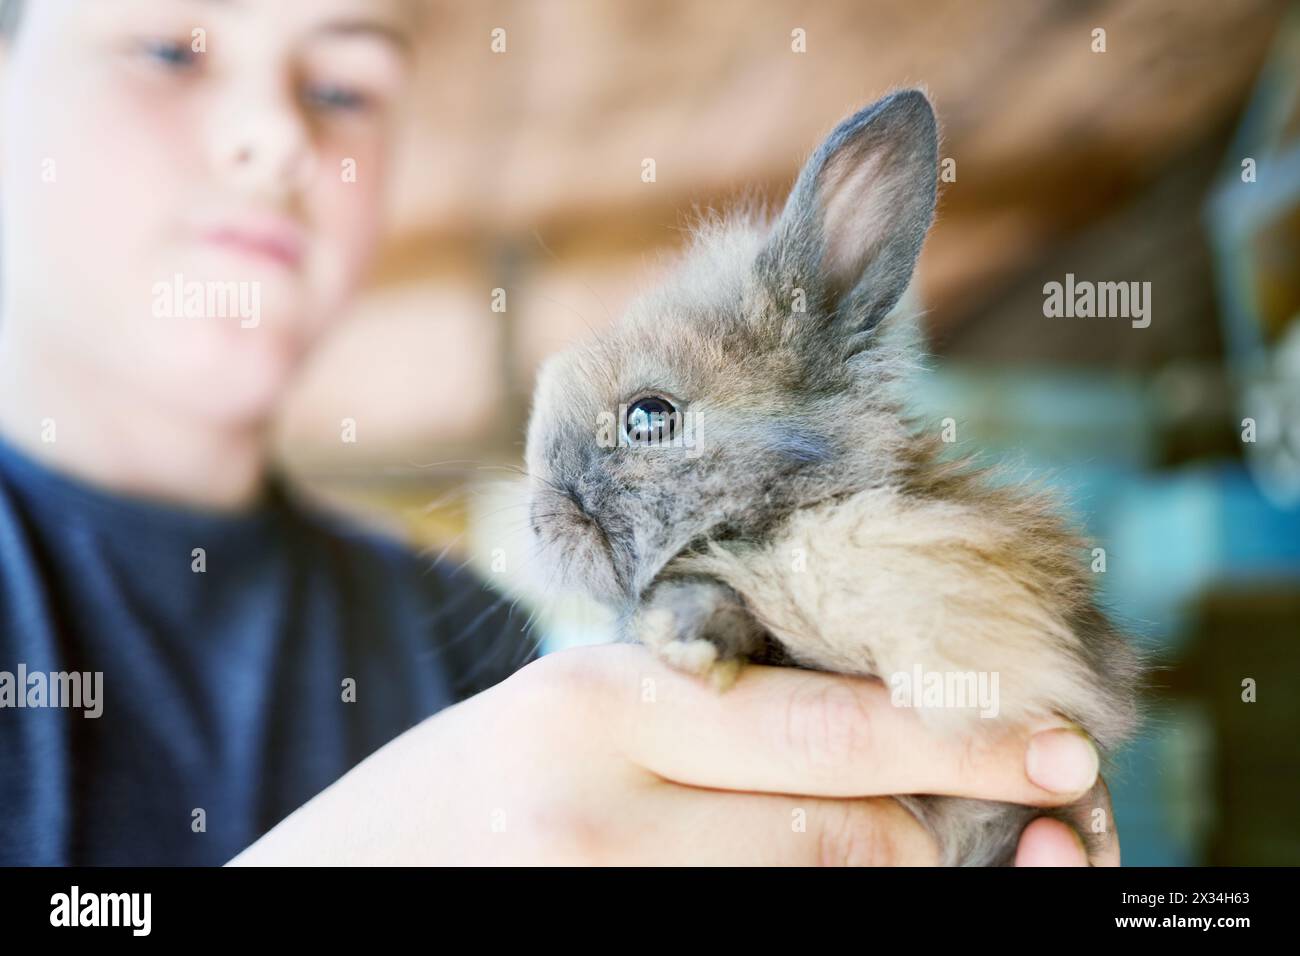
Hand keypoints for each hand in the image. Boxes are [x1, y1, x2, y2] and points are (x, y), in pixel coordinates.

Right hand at [229, 643, 1115, 864]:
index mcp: (594, 702)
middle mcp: (598, 810)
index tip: (1063, 747)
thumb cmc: (458, 790)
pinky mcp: (607, 953)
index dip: (961, 737)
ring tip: (951, 844)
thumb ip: (707, 711)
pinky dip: (818, 916)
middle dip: (950, 825)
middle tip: (1033, 809)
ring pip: (820, 901)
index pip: (826, 725)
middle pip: (845, 832)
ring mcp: (600, 900)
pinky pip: (759, 942)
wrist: (331, 885)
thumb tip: (881, 725)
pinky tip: (843, 884)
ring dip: (902, 875)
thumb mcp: (576, 714)